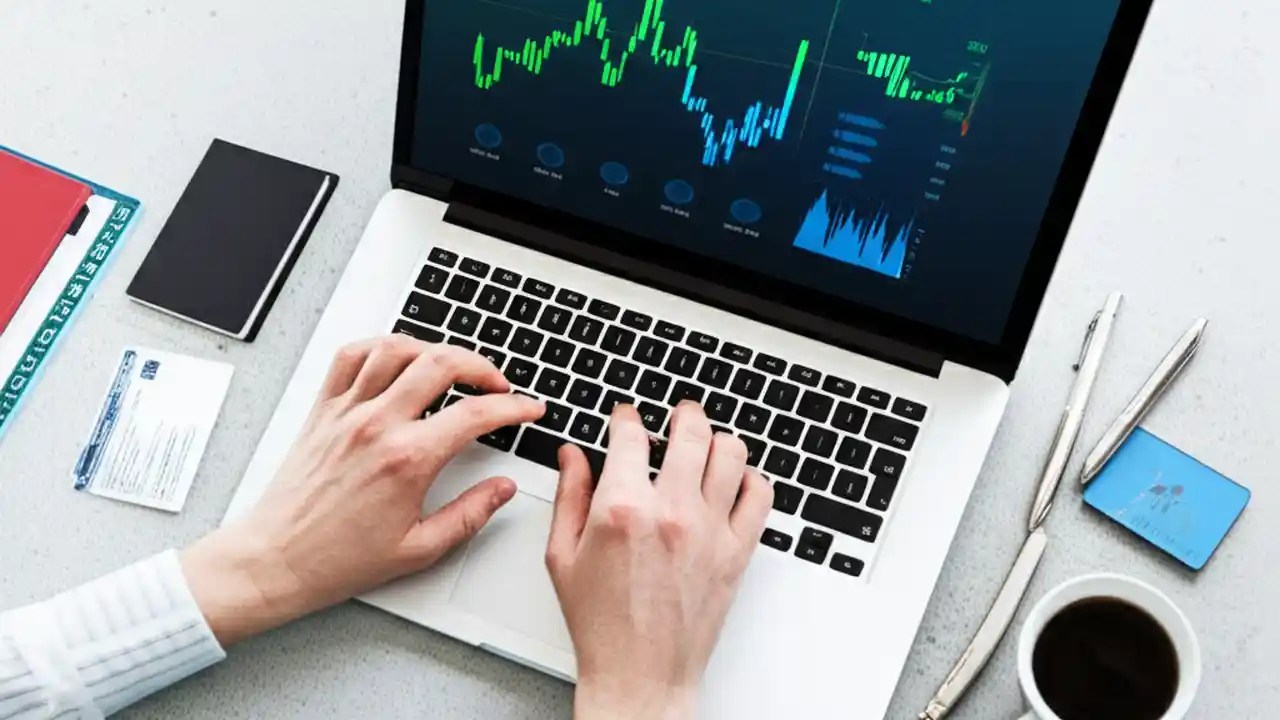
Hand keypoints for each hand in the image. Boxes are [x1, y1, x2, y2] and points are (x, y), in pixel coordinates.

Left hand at [181, 336, 544, 645]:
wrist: (277, 559)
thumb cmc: (339, 559)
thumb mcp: (419, 549)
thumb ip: (470, 515)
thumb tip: (502, 489)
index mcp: (406, 460)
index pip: (475, 415)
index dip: (513, 408)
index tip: (527, 410)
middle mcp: (376, 426)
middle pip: (441, 364)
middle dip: (482, 366)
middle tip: (497, 384)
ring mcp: (346, 412)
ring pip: (397, 349)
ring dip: (434, 349)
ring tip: (454, 366)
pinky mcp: (323, 410)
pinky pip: (351, 357)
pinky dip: (380, 346)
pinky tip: (398, 357)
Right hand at [547, 402, 773, 719]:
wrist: (640, 675)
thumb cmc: (600, 624)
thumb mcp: (563, 556)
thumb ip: (569, 496)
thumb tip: (573, 455)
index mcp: (621, 510)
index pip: (630, 434)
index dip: (626, 416)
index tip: (626, 417)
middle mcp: (670, 513)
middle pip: (691, 431)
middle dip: (683, 413)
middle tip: (678, 415)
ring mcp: (709, 531)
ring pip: (731, 453)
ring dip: (717, 441)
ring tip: (706, 446)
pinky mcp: (736, 552)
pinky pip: (759, 496)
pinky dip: (750, 480)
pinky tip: (733, 484)